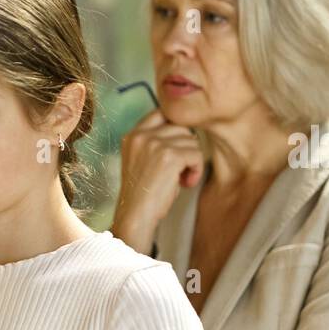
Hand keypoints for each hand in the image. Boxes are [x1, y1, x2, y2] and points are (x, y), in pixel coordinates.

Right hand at [113, 109, 204, 251]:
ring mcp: (154, 144)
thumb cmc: (143, 194)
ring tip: (181, 179)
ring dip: (192, 161)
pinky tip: (185, 183)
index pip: (162, 113)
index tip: (176, 151)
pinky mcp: (169, 156)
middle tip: (180, 171)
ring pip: (191, 140)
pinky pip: (196, 154)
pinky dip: (196, 170)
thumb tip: (187, 129)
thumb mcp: (143, 160)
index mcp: (132, 135)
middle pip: (181, 127)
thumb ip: (156, 141)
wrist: (136, 216)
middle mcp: (141, 135)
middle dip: (186, 148)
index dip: (175, 130)